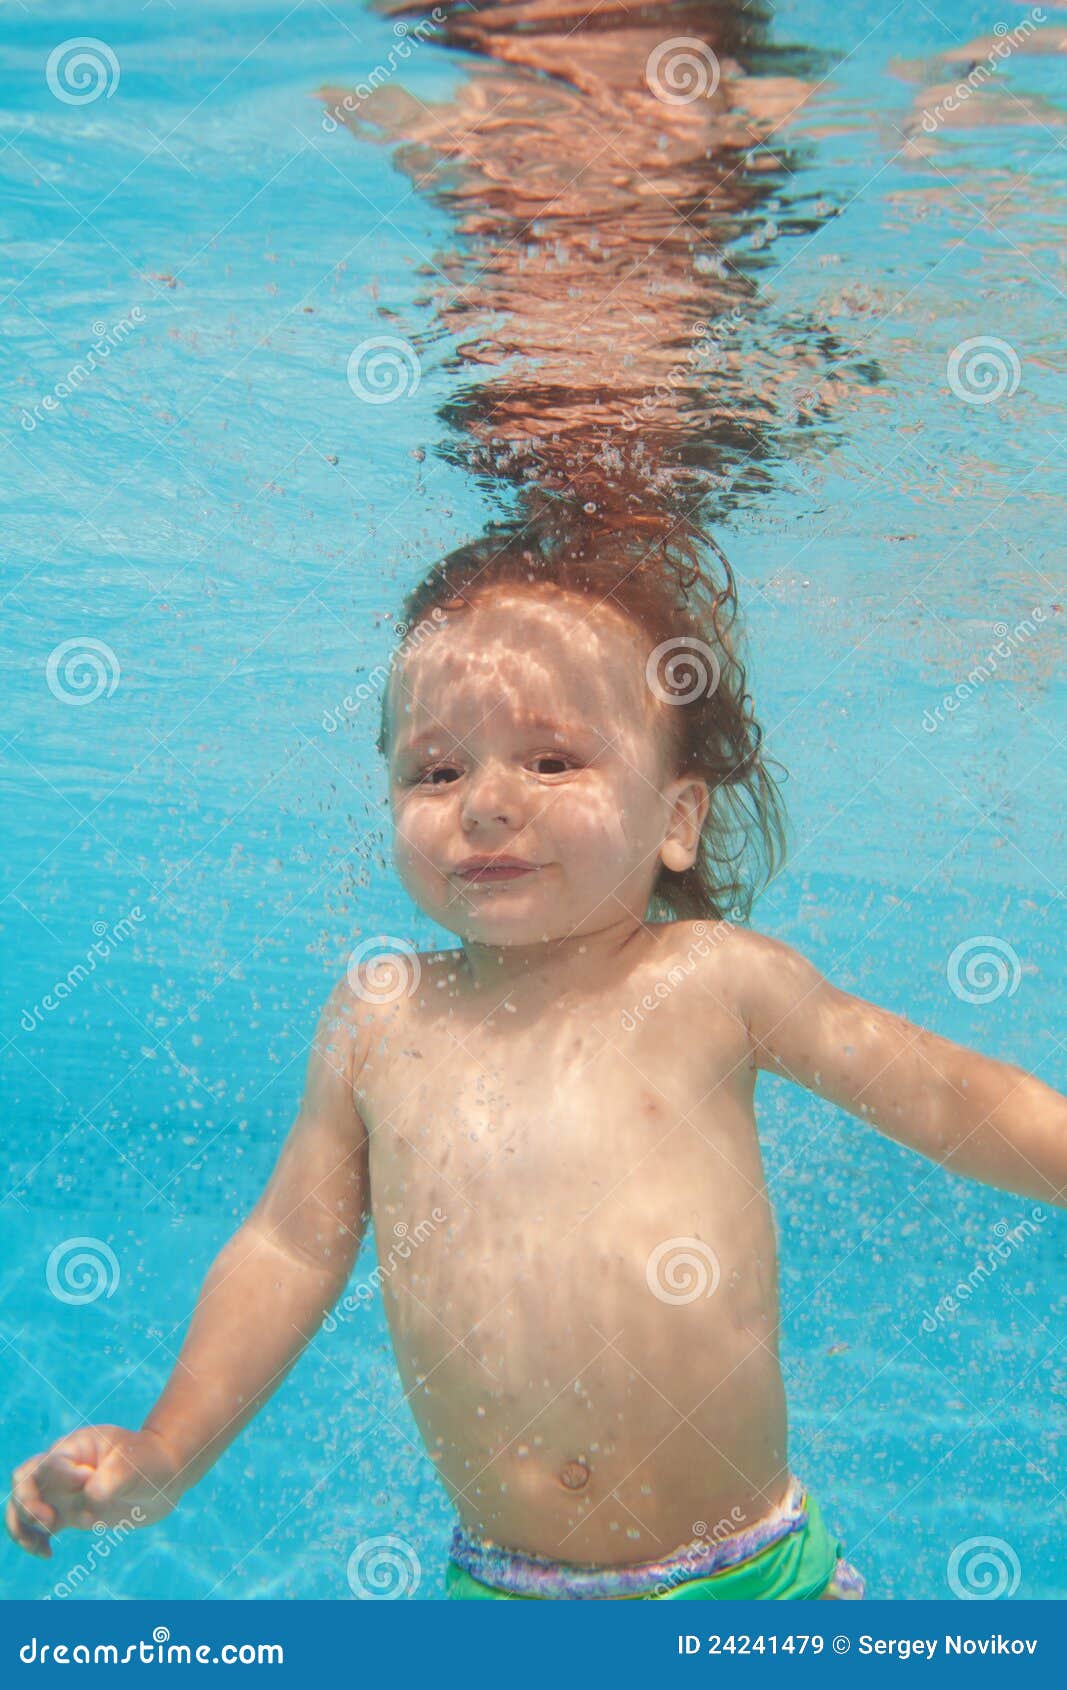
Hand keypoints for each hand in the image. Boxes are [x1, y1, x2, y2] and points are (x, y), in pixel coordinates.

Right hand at [5, 1425, 183, 1559]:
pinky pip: (38, 1526)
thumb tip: (88, 1502)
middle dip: (27, 1503)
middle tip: (50, 1521)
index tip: (90, 1480)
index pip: (51, 1462)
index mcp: (77, 1446)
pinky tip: (47, 1553)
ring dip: (23, 1525)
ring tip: (41, 1547)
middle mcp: (64, 1467)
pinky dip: (34, 1540)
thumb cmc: (149, 1462)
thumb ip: (109, 1480)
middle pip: (24, 1480)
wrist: (163, 1478)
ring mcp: (65, 1490)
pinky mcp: (69, 1512)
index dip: (63, 1477)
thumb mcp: (134, 1465)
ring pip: (23, 1504)